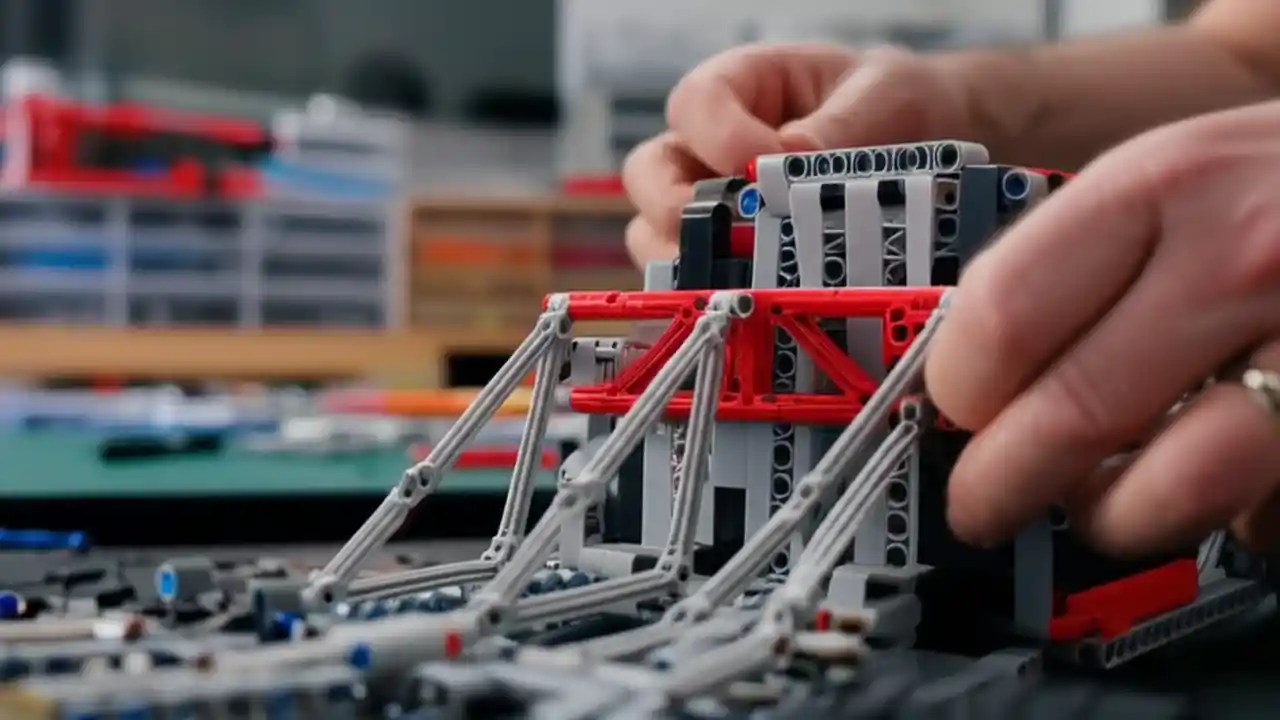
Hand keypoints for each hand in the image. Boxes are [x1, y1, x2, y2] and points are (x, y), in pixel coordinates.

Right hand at [622, 44, 972, 266]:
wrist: (933, 143)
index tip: (763, 166)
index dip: (718, 137)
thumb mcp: (884, 96)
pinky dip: (715, 297)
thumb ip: (840, 125)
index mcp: (742, 89)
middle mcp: (709, 149)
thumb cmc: (897, 104)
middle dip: (673, 211)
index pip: (696, 104)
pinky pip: (696, 280)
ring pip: (656, 236)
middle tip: (726, 238)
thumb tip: (787, 161)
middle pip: (649, 174)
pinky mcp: (731, 257)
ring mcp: (713, 207)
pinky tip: (751, 309)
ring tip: (735, 283)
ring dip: (687, 264)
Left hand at [925, 99, 1279, 556]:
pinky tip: (1223, 478)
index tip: (947, 410)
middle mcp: (1240, 259)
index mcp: (1164, 185)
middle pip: (1071, 416)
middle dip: (1000, 485)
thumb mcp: (1182, 170)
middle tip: (981, 503)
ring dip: (1113, 517)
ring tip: (1100, 503)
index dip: (957, 386)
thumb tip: (972, 360)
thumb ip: (1081, 254)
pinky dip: (1230, 513)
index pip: (1006, 313)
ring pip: (1175, 490)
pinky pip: (1267, 506)